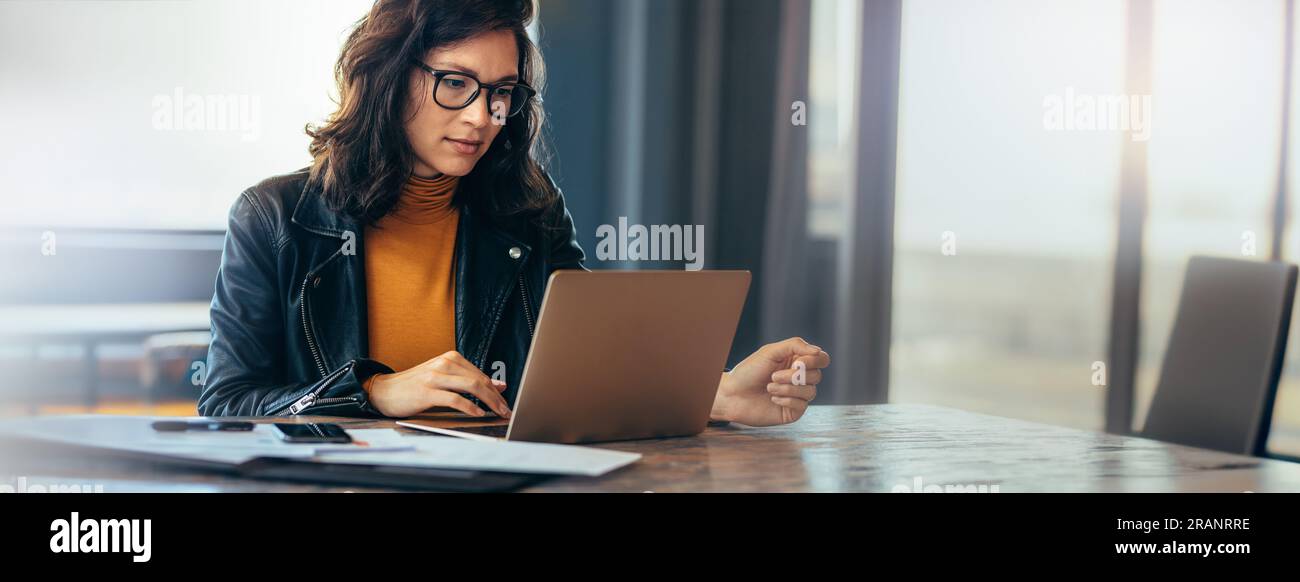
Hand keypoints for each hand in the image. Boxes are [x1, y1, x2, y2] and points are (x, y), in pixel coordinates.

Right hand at [364, 351, 510, 418]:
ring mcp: (435, 376)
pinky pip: (455, 399)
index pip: (481, 374)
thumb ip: (468, 380)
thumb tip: (499, 385)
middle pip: (480, 380)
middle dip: (497, 397)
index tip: (506, 402)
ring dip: (489, 402)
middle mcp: (444, 363)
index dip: (496, 390)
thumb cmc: (415, 386)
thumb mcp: (443, 378)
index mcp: (450, 358)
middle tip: (506, 410)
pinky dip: (469, 407)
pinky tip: (477, 414)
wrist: (384, 390)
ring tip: (497, 413)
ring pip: (472, 387)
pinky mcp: (427, 392)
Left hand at [711, 337, 828, 426]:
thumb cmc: (749, 371)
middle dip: (795, 376)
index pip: (821, 359)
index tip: (799, 362)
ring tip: (769, 387)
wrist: (732, 394)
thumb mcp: (771, 351)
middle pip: (817, 376)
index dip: (815, 361)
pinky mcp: (793, 411)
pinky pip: (802, 405)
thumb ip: (795, 345)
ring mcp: (797, 396)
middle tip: (774, 376)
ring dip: (788, 388)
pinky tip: (772, 398)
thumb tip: (818, 351)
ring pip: (810, 391)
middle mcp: (800, 378)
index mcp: (797, 362)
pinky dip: (786, 399)